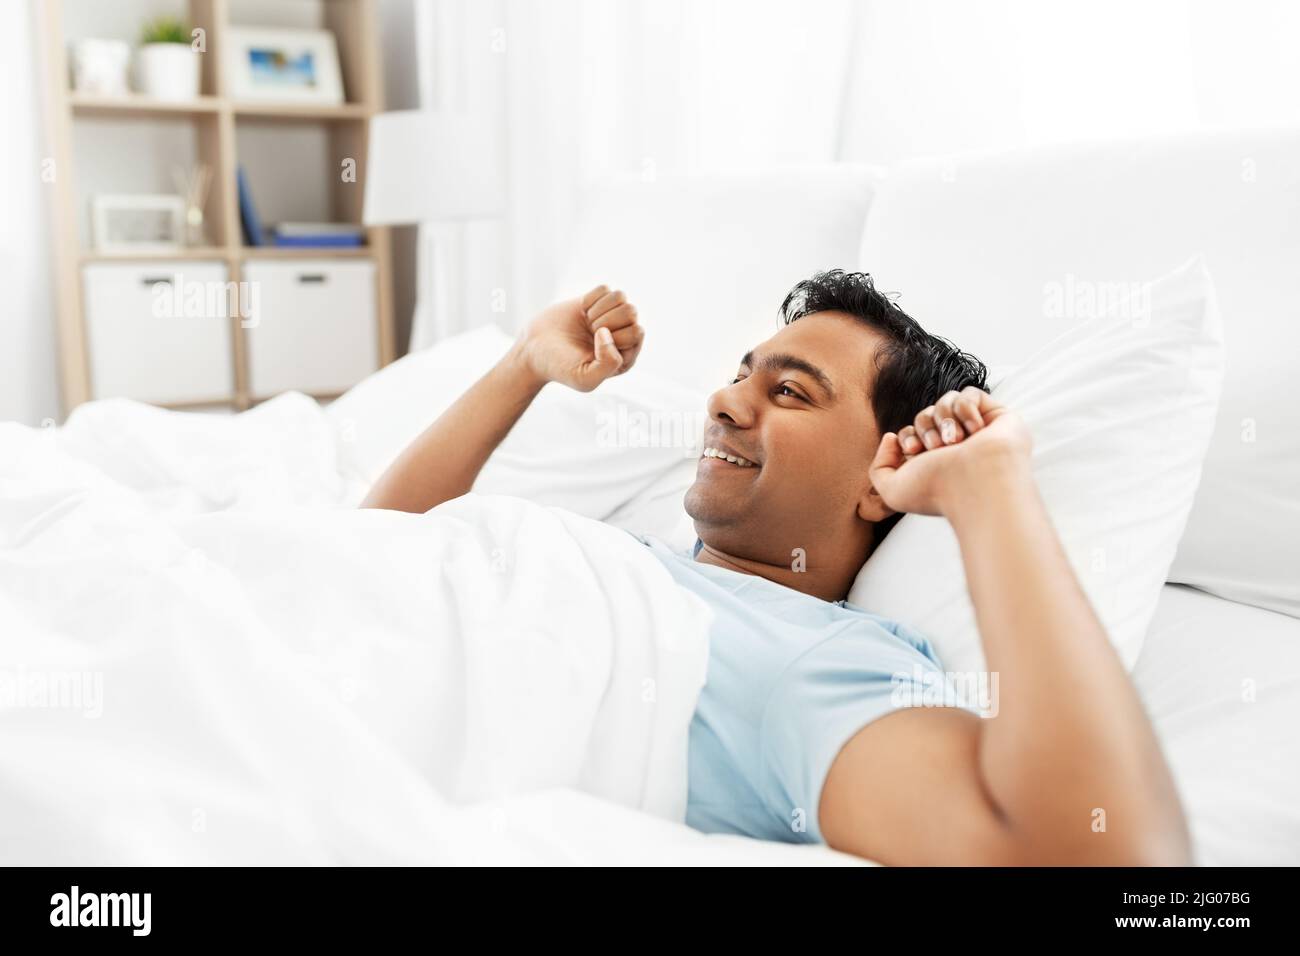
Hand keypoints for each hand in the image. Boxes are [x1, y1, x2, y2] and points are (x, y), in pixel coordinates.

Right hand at [513, 285, 644, 391]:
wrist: (535, 349)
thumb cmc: (560, 367)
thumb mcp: (584, 378)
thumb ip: (608, 364)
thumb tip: (607, 332)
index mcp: (626, 357)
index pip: (637, 331)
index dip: (613, 334)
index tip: (593, 343)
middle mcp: (623, 336)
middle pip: (631, 311)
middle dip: (606, 319)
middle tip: (590, 331)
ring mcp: (612, 317)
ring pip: (620, 296)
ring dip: (598, 308)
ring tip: (587, 322)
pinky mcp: (597, 302)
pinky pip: (605, 289)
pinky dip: (590, 299)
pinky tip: (582, 313)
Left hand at [868, 387, 1031, 516]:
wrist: (976, 484)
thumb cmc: (937, 491)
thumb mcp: (892, 490)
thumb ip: (879, 467)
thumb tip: (891, 437)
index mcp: (935, 461)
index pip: (912, 432)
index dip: (907, 436)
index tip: (914, 450)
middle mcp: (957, 447)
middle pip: (926, 415)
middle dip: (925, 427)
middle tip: (936, 448)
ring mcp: (977, 432)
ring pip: (946, 401)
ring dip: (944, 419)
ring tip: (955, 441)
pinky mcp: (997, 417)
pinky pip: (970, 393)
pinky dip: (965, 408)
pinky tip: (975, 430)